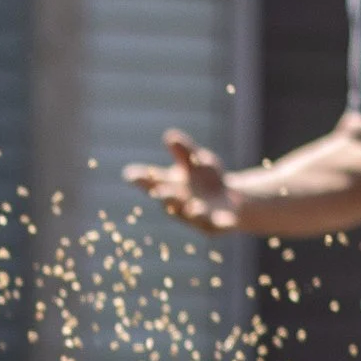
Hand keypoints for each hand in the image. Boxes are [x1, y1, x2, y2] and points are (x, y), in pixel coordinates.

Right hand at [122, 130, 239, 232]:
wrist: (231, 201)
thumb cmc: (206, 179)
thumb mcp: (196, 161)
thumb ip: (184, 151)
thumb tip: (170, 135)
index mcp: (170, 187)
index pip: (152, 182)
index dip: (141, 179)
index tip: (129, 174)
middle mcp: (179, 204)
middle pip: (170, 200)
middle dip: (166, 196)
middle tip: (160, 191)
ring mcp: (196, 217)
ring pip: (193, 215)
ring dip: (193, 211)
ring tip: (194, 206)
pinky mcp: (215, 225)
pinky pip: (218, 224)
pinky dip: (222, 221)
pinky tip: (229, 221)